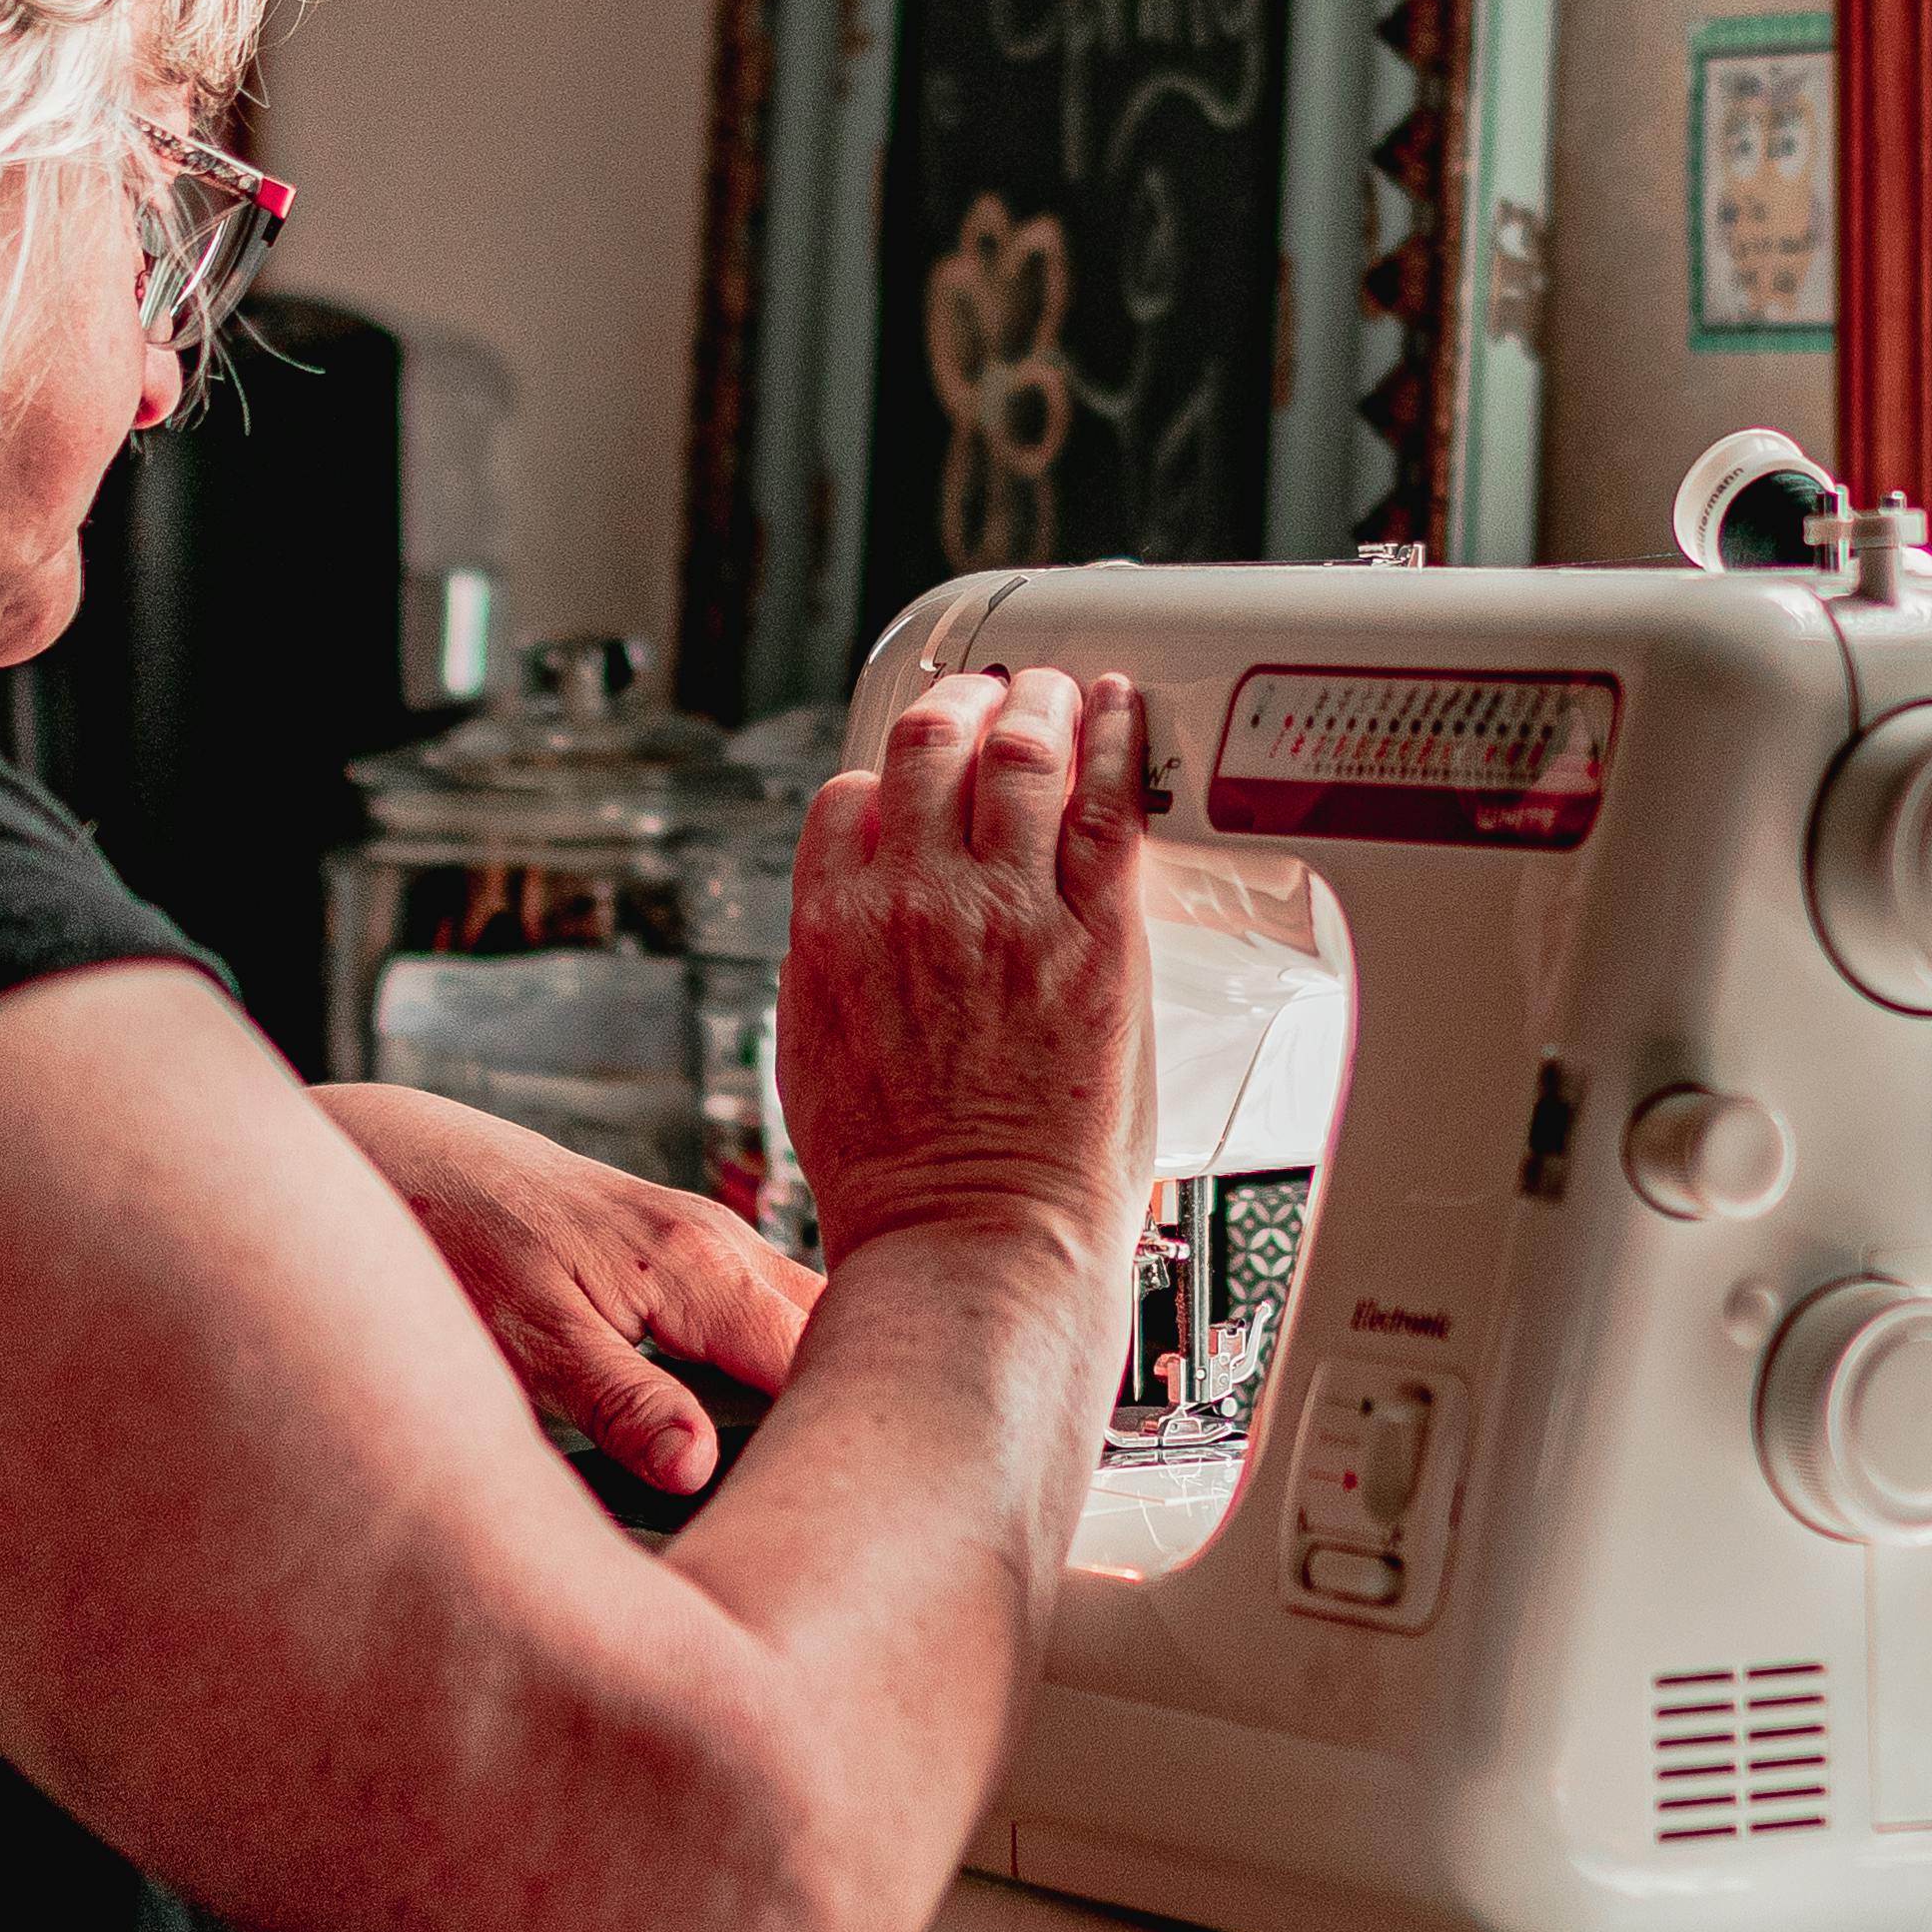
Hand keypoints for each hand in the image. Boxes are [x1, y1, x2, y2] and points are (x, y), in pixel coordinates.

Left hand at [311, 1083, 823, 1495]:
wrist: (412, 1161)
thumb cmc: (461, 1245)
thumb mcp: (531, 1341)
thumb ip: (622, 1403)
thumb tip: (698, 1468)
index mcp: (704, 1268)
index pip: (825, 1362)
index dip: (843, 1439)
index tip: (840, 1513)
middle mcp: (729, 1243)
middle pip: (843, 1340)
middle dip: (854, 1417)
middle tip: (842, 1516)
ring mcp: (718, 1241)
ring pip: (813, 1321)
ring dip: (822, 1389)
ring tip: (808, 1480)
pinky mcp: (696, 1251)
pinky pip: (774, 1310)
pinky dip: (784, 1364)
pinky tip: (765, 1424)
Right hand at [773, 667, 1151, 1275]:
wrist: (971, 1239)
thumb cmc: (901, 1182)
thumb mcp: (814, 1059)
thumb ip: (830, 973)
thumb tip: (843, 935)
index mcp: (832, 928)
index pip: (847, 798)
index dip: (884, 777)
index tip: (916, 776)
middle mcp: (912, 899)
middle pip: (928, 744)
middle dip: (961, 703)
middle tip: (991, 697)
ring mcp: (1005, 909)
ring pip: (1018, 752)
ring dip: (1039, 704)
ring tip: (1058, 692)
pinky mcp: (1093, 933)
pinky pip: (1106, 802)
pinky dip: (1112, 739)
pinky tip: (1118, 711)